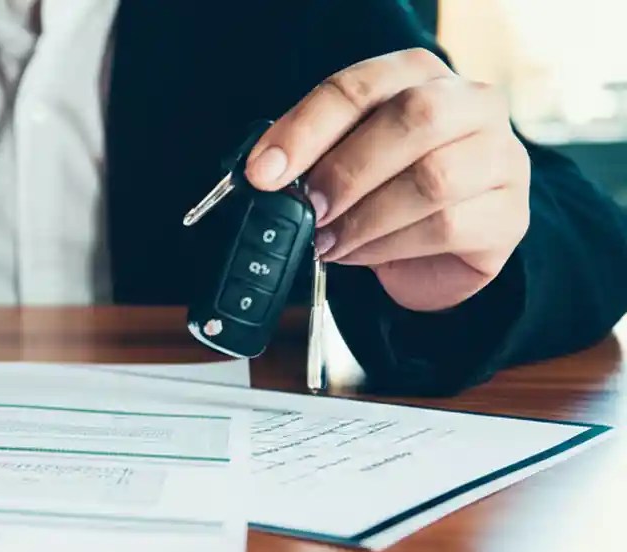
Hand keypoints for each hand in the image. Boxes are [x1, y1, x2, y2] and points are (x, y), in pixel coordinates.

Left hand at [243, 48, 531, 311]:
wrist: (435, 253)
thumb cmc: (383, 192)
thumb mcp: (342, 161)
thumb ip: (312, 157)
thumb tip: (267, 174)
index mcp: (418, 75)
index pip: (360, 86)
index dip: (305, 129)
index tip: (264, 171)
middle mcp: (471, 104)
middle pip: (412, 118)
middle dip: (345, 171)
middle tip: (308, 209)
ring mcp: (500, 157)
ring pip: (433, 179)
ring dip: (364, 218)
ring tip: (327, 240)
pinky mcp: (509, 214)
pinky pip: (447, 227)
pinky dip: (388, 246)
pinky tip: (360, 253)